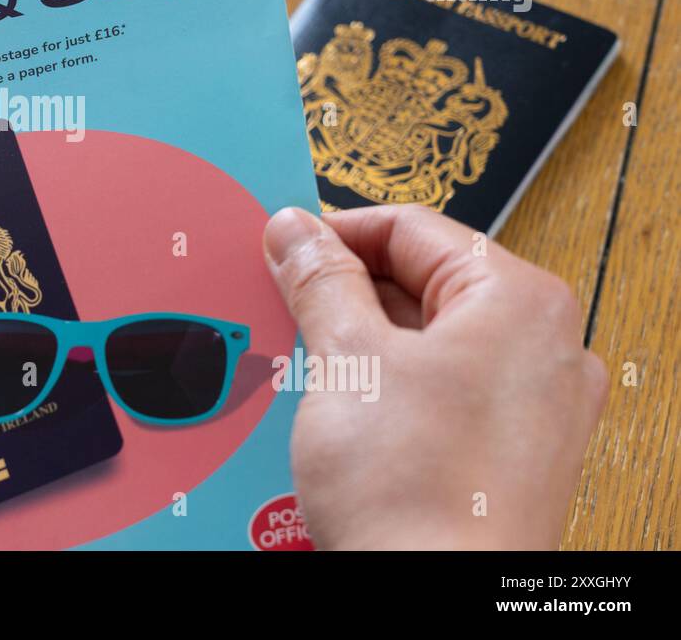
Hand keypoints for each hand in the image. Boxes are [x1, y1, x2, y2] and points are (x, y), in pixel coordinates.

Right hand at [263, 204, 606, 549]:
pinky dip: (390, 384)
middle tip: (285, 303)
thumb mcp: (348, 358)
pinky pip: (444, 387)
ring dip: (362, 339)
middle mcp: (545, 346)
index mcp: (521, 302)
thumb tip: (296, 230)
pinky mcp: (513, 450)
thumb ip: (321, 279)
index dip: (336, 231)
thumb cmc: (416, 494)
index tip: (284, 247)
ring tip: (306, 358)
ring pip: (430, 337)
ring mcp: (535, 403)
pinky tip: (341, 407)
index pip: (413, 228)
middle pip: (424, 281)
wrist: (434, 604)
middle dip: (345, 290)